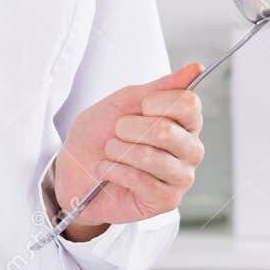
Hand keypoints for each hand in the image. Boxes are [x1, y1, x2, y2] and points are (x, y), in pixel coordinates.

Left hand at [53, 62, 204, 240]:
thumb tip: (195, 68)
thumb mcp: (123, 103)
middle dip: (129, 128)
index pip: (189, 104)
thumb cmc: (100, 136)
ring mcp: (181, 177)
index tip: (139, 107)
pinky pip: (143, 181)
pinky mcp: (167, 201)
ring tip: (110, 152)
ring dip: (120, 152)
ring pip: (153, 157)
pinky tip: (109, 171)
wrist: (74, 171)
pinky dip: (117, 172)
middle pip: (168, 130)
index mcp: (185, 121)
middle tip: (117, 132)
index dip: (157, 102)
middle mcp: (190, 149)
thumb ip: (159, 88)